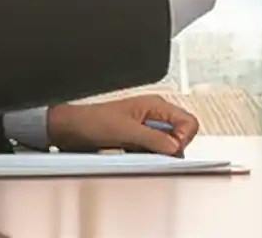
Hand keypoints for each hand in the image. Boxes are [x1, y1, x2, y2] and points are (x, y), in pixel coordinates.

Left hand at [47, 96, 198, 155]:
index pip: (188, 122)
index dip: (184, 138)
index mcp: (156, 105)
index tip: (170, 148)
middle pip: (181, 136)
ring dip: (156, 153)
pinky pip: (153, 152)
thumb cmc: (94, 120)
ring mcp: (147, 129)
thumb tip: (174, 146)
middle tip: (152, 152)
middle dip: (170, 148)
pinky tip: (131, 154)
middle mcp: (154, 116)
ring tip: (136, 150)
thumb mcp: (126, 130)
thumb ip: (153, 138)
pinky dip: (146, 157)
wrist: (73, 129)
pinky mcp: (139, 141)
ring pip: (167, 147)